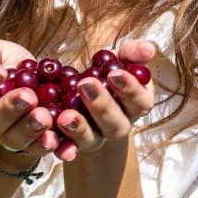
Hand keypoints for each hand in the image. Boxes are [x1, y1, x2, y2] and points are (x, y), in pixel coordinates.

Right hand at [0, 37, 59, 158]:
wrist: (29, 79)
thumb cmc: (4, 63)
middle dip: (10, 109)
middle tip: (28, 96)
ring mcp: (7, 135)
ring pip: (14, 138)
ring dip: (30, 129)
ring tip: (44, 117)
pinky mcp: (30, 144)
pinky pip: (37, 149)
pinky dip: (46, 145)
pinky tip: (55, 139)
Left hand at [53, 39, 155, 160]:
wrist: (82, 95)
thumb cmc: (105, 73)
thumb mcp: (118, 59)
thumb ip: (132, 53)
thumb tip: (149, 48)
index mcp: (135, 106)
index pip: (140, 101)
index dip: (130, 89)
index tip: (114, 73)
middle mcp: (117, 126)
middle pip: (115, 125)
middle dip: (102, 106)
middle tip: (85, 85)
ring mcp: (95, 139)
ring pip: (91, 140)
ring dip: (79, 129)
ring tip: (64, 115)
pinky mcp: (71, 145)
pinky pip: (65, 149)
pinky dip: (58, 146)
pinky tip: (48, 138)